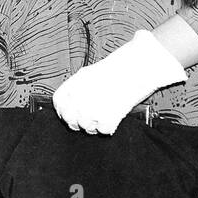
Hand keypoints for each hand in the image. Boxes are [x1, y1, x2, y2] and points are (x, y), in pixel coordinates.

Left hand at [52, 29, 186, 133]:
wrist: (138, 66)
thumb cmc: (118, 68)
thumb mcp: (89, 73)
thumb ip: (77, 87)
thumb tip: (72, 103)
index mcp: (74, 83)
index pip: (58, 103)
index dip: (62, 112)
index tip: (69, 116)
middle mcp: (80, 96)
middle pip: (70, 119)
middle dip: (77, 123)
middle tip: (87, 122)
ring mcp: (93, 108)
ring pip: (86, 127)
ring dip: (94, 126)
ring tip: (103, 118)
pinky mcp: (109, 117)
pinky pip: (104, 130)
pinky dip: (109, 127)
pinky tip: (113, 120)